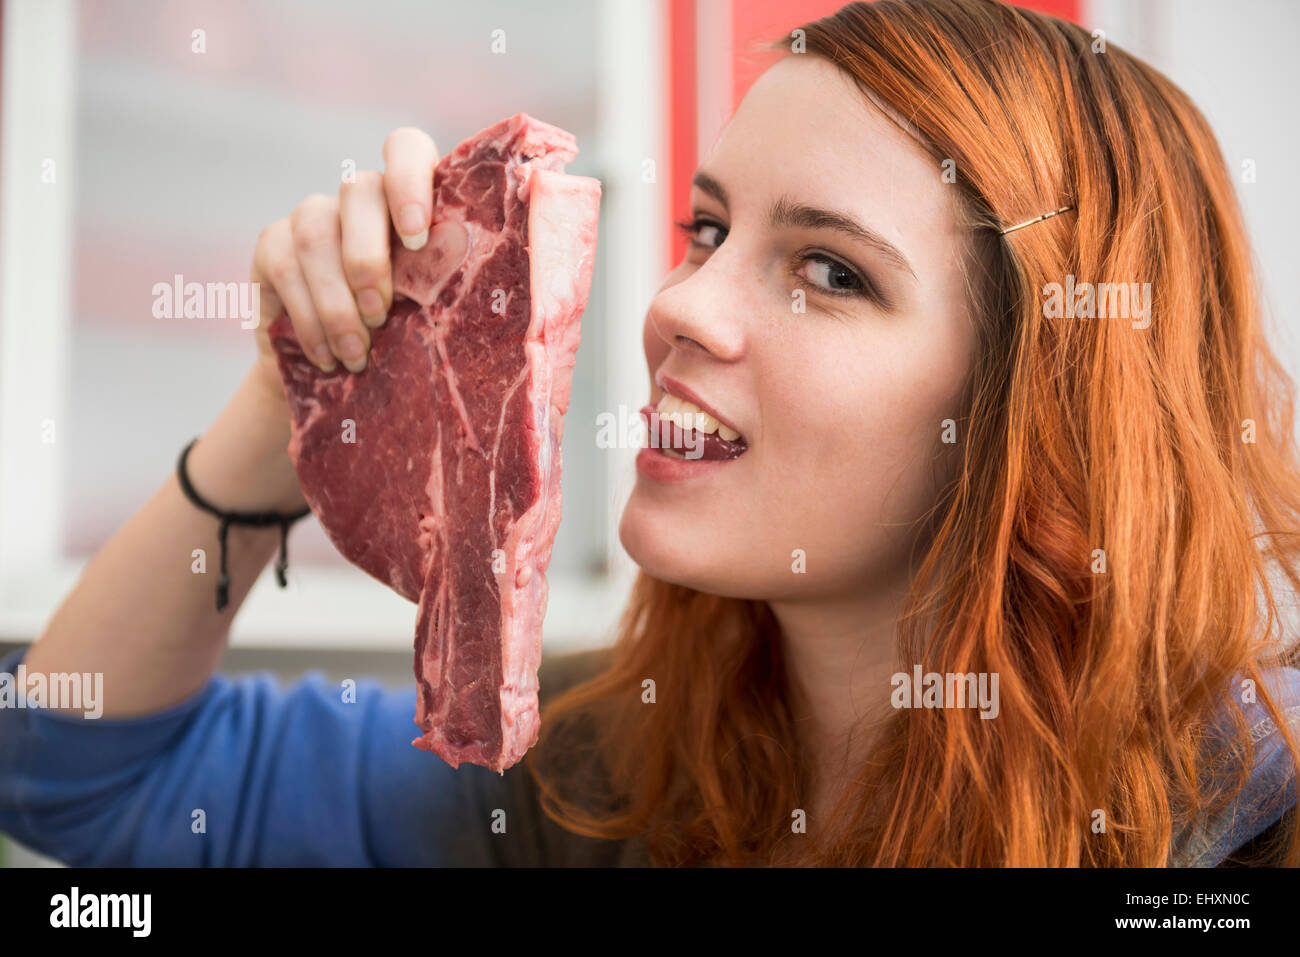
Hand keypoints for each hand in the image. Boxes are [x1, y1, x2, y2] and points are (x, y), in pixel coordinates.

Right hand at [248, 126, 441, 397]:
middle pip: (359, 193)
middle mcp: (360, 197)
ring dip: (337, 301)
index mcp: (411, 201)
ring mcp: (312, 215)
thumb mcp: (434, 313)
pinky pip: (285, 268)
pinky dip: (310, 319)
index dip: (409, 181)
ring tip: (357, 351)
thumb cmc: (405, 336)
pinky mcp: (273, 244)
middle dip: (368, 259)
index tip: (415, 238)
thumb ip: (447, 290)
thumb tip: (484, 304)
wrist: (340, 369)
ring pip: (317, 235)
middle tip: (380, 314)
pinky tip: (328, 355)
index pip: (406, 149)